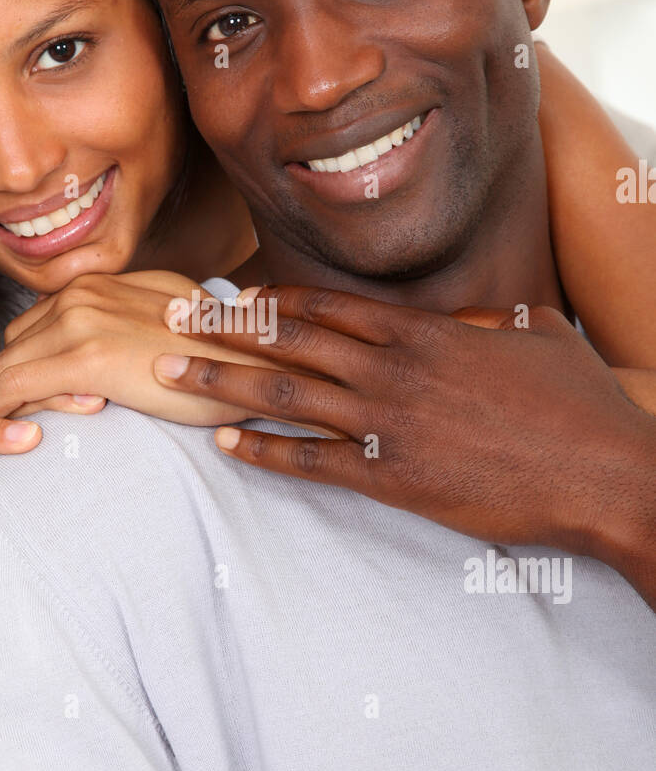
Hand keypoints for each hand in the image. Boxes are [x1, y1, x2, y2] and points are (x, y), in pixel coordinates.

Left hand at [0, 270, 283, 426]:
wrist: (258, 366)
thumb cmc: (228, 359)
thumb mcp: (176, 326)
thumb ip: (137, 327)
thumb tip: (127, 350)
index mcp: (108, 283)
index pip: (42, 321)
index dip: (25, 361)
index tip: (13, 396)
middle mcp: (89, 291)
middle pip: (17, 341)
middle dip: (2, 381)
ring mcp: (84, 321)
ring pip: (9, 363)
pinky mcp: (85, 359)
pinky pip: (15, 386)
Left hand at [152, 285, 655, 598]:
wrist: (602, 473)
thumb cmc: (575, 404)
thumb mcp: (533, 339)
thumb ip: (483, 324)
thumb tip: (464, 320)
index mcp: (423, 331)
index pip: (328, 307)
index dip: (273, 300)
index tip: (232, 294)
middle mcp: (393, 368)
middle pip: (288, 339)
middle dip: (223, 327)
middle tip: (170, 317)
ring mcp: (387, 422)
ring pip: (285, 393)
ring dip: (220, 380)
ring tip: (168, 370)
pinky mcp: (392, 476)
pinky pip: (311, 460)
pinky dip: (264, 450)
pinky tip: (225, 443)